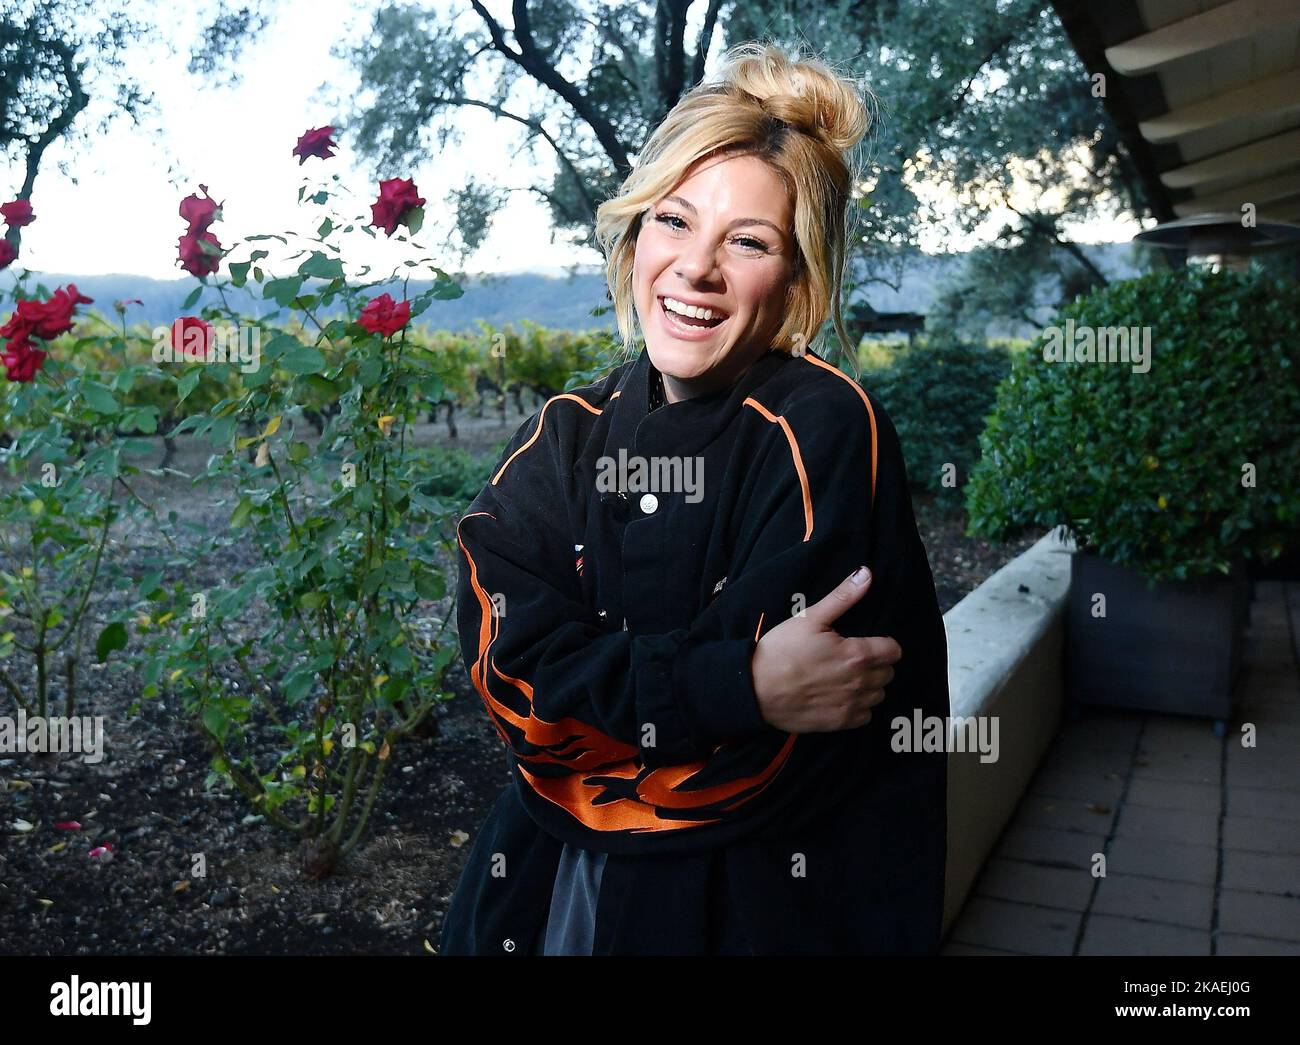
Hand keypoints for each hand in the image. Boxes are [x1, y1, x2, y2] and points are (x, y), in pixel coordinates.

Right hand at [750, 566, 900, 733]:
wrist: (756, 689)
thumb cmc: (781, 650)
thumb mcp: (810, 617)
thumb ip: (843, 597)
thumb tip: (866, 574)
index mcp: (858, 654)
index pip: (894, 651)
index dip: (883, 644)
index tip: (868, 643)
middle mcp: (861, 682)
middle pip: (888, 673)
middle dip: (877, 664)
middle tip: (853, 658)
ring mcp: (852, 705)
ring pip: (878, 695)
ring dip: (869, 686)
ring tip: (847, 678)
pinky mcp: (840, 723)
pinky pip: (865, 716)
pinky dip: (859, 707)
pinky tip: (841, 697)